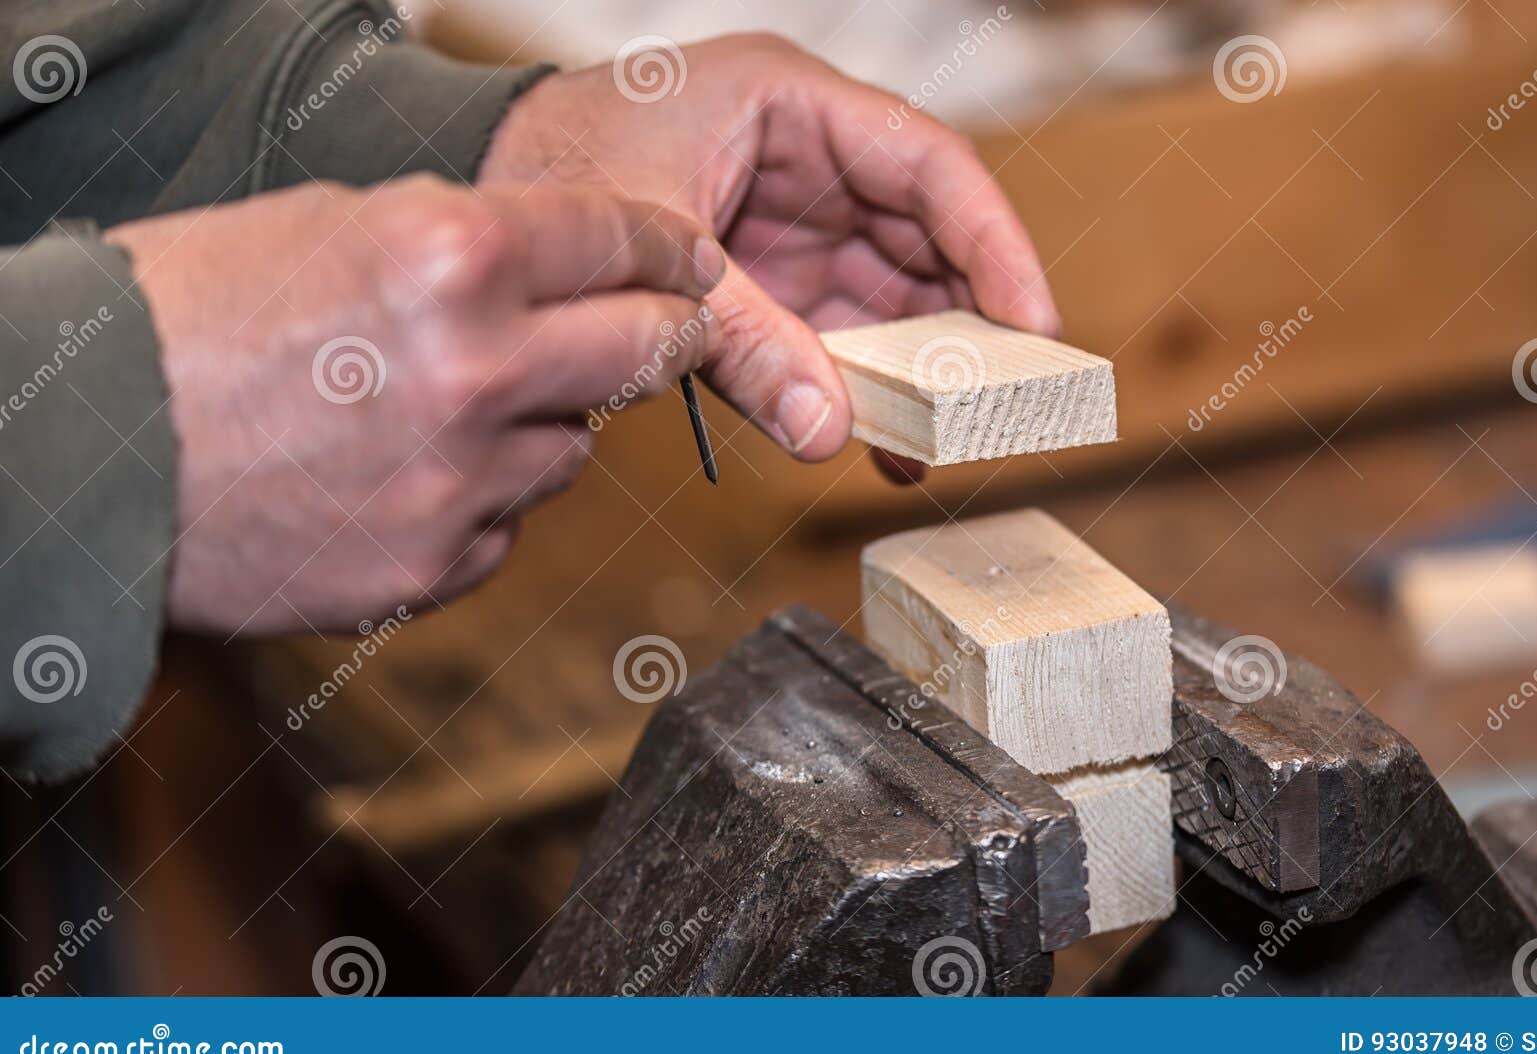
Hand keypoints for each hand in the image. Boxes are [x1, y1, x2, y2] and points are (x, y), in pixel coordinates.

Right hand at [107, 176, 719, 633]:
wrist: (87, 454)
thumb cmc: (184, 325)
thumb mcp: (329, 229)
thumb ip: (463, 249)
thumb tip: (558, 273)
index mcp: (448, 255)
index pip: (620, 240)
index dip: (668, 248)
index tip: (689, 262)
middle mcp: (475, 368)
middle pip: (646, 350)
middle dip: (669, 332)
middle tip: (670, 329)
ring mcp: (462, 479)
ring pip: (574, 450)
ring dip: (543, 426)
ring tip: (447, 411)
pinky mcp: (436, 564)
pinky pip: (508, 527)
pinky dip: (481, 502)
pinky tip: (405, 478)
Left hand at [481, 33, 1061, 481]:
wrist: (480, 203)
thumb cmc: (556, 173)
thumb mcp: (660, 251)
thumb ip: (745, 339)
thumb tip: (825, 428)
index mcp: (790, 102)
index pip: (928, 165)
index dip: (993, 242)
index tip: (1031, 323)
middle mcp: (807, 160)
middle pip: (924, 237)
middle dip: (964, 321)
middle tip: (998, 403)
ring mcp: (790, 224)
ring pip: (887, 295)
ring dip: (915, 369)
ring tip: (939, 441)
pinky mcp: (766, 281)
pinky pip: (836, 334)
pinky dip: (857, 386)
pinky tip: (879, 443)